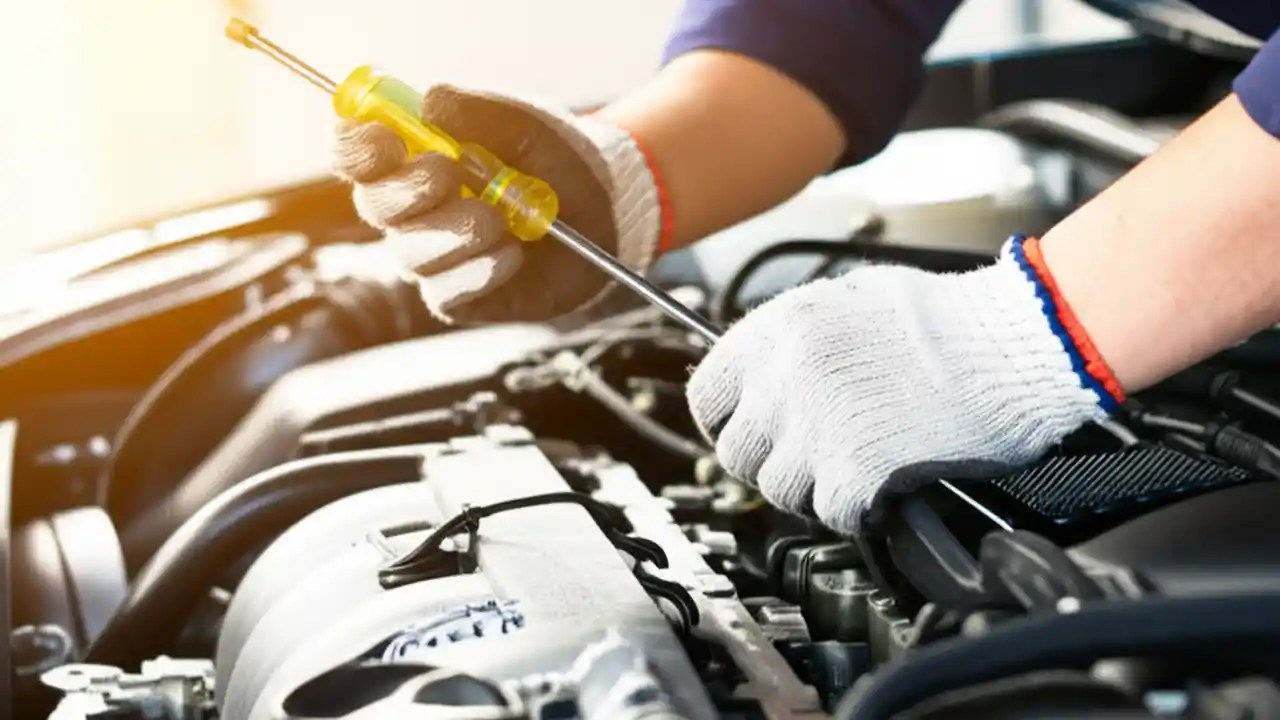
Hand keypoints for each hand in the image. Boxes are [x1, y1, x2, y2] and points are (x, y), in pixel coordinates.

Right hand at [331, 85, 661, 323]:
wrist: (607, 214)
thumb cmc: (559, 163)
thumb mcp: (526, 126)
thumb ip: (479, 113)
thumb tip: (430, 101)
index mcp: (416, 157)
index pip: (358, 153)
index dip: (358, 147)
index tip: (385, 140)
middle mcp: (415, 209)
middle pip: (373, 205)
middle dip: (408, 190)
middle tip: (449, 174)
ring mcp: (434, 255)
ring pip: (409, 254)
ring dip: (454, 233)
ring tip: (501, 220)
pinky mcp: (460, 296)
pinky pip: (444, 294)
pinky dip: (477, 273)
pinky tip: (511, 256)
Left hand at [687, 237, 1121, 535]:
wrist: (1016, 342)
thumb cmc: (950, 318)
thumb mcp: (852, 297)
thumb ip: (798, 338)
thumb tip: (767, 372)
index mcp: (779, 330)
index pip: (706, 396)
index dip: (727, 423)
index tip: (749, 433)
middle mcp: (786, 377)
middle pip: (736, 454)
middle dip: (770, 462)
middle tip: (808, 458)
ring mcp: (817, 427)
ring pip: (779, 490)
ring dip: (814, 490)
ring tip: (852, 470)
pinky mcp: (856, 470)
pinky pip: (831, 513)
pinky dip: (855, 511)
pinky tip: (880, 488)